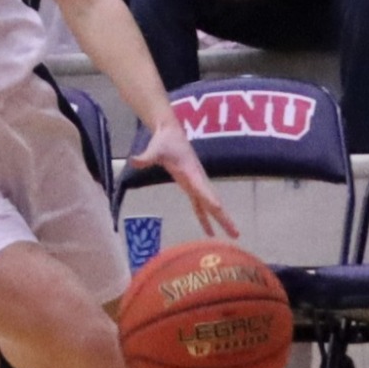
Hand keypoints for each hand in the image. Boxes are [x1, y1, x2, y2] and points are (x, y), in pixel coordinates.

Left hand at [131, 118, 238, 238]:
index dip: (209, 198)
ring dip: (222, 219)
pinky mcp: (192, 185)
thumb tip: (133, 160)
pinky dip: (206, 218)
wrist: (172, 132)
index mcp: (191, 172)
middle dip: (224, 217)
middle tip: (235, 233)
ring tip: (234, 235)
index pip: (201, 187)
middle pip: (213, 200)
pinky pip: (202, 205)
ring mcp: (197, 183)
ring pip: (212, 204)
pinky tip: (209, 232)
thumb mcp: (154, 149)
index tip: (218, 208)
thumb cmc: (164, 141)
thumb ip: (146, 157)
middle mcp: (198, 179)